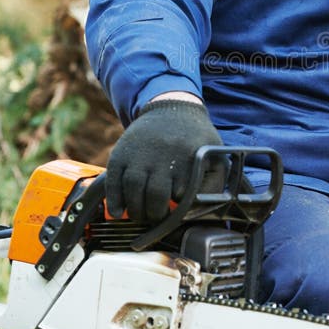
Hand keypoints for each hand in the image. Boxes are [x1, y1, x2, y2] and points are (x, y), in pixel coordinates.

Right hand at [105, 100, 223, 222]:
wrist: (171, 109)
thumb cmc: (196, 140)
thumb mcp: (215, 157)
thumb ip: (214, 184)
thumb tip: (197, 211)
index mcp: (188, 156)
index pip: (182, 194)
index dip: (178, 210)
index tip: (177, 214)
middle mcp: (162, 153)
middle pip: (155, 194)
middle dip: (155, 214)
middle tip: (157, 219)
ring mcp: (139, 152)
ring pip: (133, 188)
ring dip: (136, 210)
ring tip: (142, 216)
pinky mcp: (121, 152)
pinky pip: (113, 180)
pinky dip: (114, 199)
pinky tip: (118, 212)